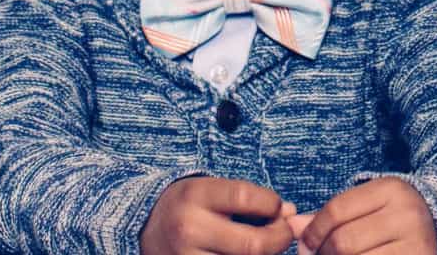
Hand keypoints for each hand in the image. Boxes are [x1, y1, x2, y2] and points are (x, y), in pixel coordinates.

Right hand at [141, 176, 297, 254]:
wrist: (146, 226)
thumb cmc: (190, 205)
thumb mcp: (213, 190)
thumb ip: (252, 199)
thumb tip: (291, 214)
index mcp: (195, 196)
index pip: (247, 198)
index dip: (272, 203)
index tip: (275, 207)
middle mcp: (188, 229)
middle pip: (252, 244)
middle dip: (279, 239)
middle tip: (282, 233)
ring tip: (263, 246)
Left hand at [293, 177, 436, 254]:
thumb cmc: (394, 217)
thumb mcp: (369, 205)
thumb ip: (332, 215)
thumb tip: (293, 226)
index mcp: (392, 190)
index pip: (336, 211)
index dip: (313, 232)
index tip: (307, 244)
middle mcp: (407, 215)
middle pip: (343, 242)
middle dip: (322, 254)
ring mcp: (416, 244)